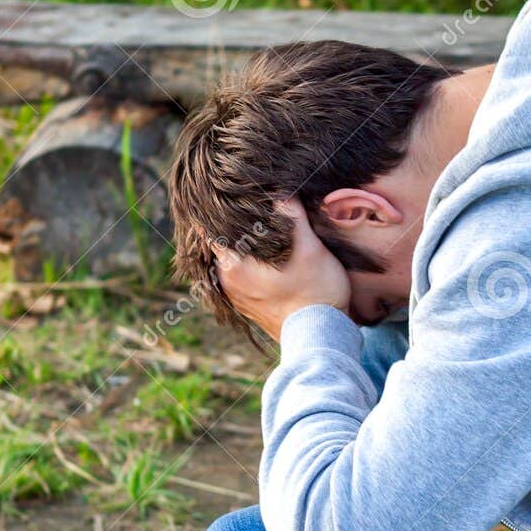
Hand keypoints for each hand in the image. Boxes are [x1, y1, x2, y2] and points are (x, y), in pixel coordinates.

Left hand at [214, 198, 350, 341]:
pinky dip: (244, 261)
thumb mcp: (309, 249)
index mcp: (234, 266)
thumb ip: (293, 216)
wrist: (322, 339)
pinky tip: (260, 253)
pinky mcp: (248, 305)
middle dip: (228, 225)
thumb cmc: (316, 294)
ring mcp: (236, 296)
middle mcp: (227, 282)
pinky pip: (238, 276)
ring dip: (238, 244)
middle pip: (217, 243)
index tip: (224, 192)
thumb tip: (281, 190)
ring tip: (252, 225)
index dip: (215, 208)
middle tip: (242, 202)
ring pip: (228, 260)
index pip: (208, 228)